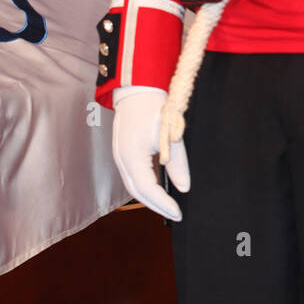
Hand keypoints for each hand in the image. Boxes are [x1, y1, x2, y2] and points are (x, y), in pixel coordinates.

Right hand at [111, 85, 189, 220]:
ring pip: (132, 187)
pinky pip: (131, 177)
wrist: (137, 90)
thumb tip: (183, 187)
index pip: (148, 189)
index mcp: (132, 157)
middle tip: (174, 214)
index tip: (178, 213)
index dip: (163, 204)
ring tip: (167, 206)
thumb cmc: (153, 108)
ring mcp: (119, 157)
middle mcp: (121, 160)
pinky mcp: (122, 153)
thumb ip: (177, 164)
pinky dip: (144, 187)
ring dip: (149, 198)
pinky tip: (157, 190)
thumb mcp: (171, 137)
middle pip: (137, 192)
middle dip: (156, 206)